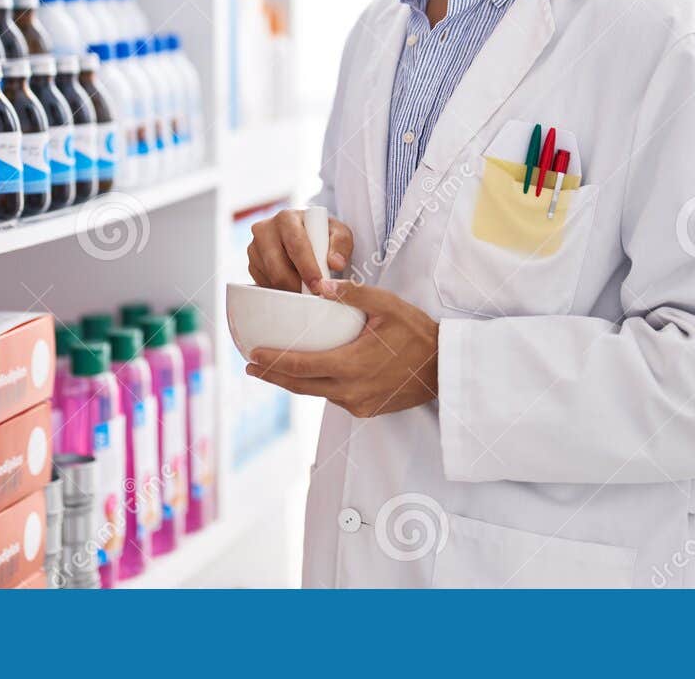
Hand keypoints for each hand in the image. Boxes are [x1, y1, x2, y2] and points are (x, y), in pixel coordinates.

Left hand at [245, 280, 439, 417]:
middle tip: (251, 366)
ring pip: (316, 393)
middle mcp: (350, 391)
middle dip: (273, 375)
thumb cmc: (416, 332)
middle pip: (301, 386)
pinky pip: (334, 397)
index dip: (274, 362)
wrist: (444, 367)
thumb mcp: (386, 304)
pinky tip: (310, 375)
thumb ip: (351, 293)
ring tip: (274, 368)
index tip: (253, 355)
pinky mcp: (366, 410)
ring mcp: (358, 404)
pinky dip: (318, 386)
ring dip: (293, 382)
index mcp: (351, 365)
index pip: (301, 366)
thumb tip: (318, 283)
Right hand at [246, 208, 353, 291]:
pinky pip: (264, 284)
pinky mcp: (251, 264)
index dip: (307, 268)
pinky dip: (281, 289)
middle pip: (277, 266)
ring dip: (290, 288)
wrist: (305, 235)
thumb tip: (335, 263)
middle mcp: (265, 229)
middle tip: (313, 294)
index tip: (319, 285)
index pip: (295, 245)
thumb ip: (341, 244)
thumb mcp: (338, 233)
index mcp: (286, 218)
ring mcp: (254, 247)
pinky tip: (294, 283)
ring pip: (270, 278)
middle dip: (297, 285)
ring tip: (306, 287)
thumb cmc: (321, 234)